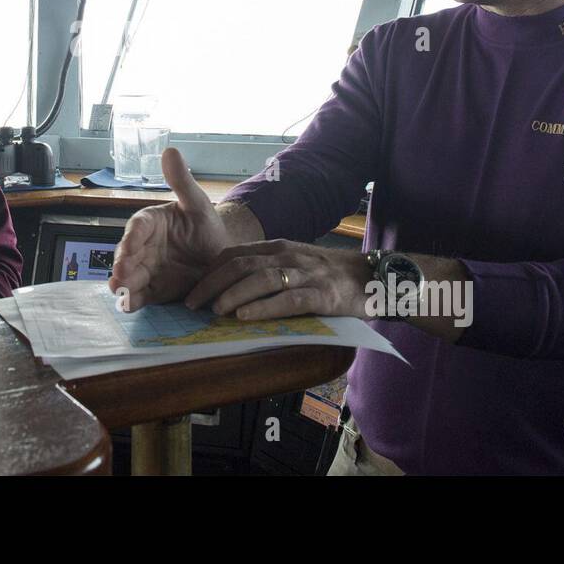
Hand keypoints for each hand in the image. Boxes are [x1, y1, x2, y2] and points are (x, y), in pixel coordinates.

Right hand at [108, 148, 230, 310]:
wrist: (220, 257)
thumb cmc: (205, 225)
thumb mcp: (197, 203)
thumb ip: (182, 181)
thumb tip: (170, 150)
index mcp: (150, 222)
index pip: (137, 227)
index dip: (131, 238)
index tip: (129, 248)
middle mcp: (142, 246)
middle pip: (127, 255)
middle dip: (122, 265)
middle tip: (120, 275)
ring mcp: (146, 269)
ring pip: (129, 276)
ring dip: (123, 284)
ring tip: (120, 291)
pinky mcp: (152, 289)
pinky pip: (140, 295)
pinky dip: (133, 300)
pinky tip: (129, 306)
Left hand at [184, 240, 371, 320]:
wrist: (372, 276)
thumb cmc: (327, 274)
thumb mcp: (293, 262)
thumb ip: (266, 268)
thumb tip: (229, 286)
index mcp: (277, 247)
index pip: (234, 253)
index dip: (209, 271)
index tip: (191, 289)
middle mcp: (287, 256)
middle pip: (241, 264)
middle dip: (211, 283)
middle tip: (191, 303)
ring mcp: (305, 274)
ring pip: (262, 278)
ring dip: (233, 294)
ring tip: (214, 310)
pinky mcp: (322, 295)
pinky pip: (288, 300)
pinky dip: (264, 308)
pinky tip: (245, 316)